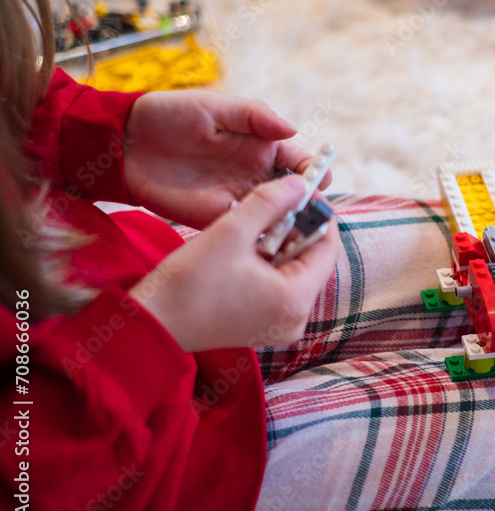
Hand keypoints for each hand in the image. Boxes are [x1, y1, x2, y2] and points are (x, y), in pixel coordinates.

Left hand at [123, 90, 330, 228]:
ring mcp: (235, 197)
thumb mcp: (214, 106)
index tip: (320, 179)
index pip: (296, 160)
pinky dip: (258, 235)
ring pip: (273, 214)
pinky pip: (244, 228)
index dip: (312, 170)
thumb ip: (255, 116)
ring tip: (298, 231)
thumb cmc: (171, 115)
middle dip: (307, 202)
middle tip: (314, 212)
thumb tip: (293, 129)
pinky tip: (268, 239)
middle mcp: (253, 173)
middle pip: (291, 192)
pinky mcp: (215, 217)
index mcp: (260, 145)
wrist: (125, 142)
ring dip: (287, 222)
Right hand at [129, 175, 340, 351]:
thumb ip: (269, 203)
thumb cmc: (187, 284)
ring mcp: (282, 325)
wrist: (152, 327)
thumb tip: (300, 183)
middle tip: (276, 201)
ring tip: (254, 224)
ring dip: (281, 243)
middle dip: (297, 228)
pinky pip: (280, 285)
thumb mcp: (230, 232)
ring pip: (295, 270)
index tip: (305, 189)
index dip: (318, 214)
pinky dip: (270, 262)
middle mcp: (297, 318)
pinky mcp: (265, 326)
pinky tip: (247, 248)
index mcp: (295, 299)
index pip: (327, 247)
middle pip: (313, 259)